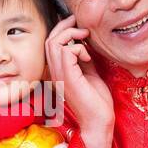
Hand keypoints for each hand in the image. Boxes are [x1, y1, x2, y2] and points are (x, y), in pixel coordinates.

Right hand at [45, 16, 113, 147]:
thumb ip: (83, 59)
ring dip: (72, 34)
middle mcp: (55, 73)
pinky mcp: (69, 78)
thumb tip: (84, 44)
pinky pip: (68, 51)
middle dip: (65, 26)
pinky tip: (89, 58)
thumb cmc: (96, 102)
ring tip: (85, 38)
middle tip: (81, 25)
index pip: (50, 43)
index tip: (79, 27)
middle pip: (49, 39)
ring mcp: (60, 76)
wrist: (98, 122)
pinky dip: (79, 48)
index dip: (62, 30)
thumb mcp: (90, 74)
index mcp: (58, 71)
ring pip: (54, 42)